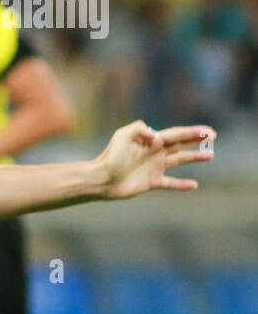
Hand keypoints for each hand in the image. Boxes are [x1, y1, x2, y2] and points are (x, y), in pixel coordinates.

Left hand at [98, 121, 215, 198]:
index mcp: (150, 141)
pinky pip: (170, 183)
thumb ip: (140, 129)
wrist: (101, 179)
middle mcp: (154, 153)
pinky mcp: (151, 182)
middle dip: (196, 140)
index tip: (208, 131)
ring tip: (210, 156)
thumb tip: (157, 136)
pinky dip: (182, 184)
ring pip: (179, 160)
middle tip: (213, 136)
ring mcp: (154, 167)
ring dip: (194, 157)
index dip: (192, 132)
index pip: (176, 134)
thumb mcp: (123, 135)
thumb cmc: (110, 157)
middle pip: (180, 144)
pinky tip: (194, 185)